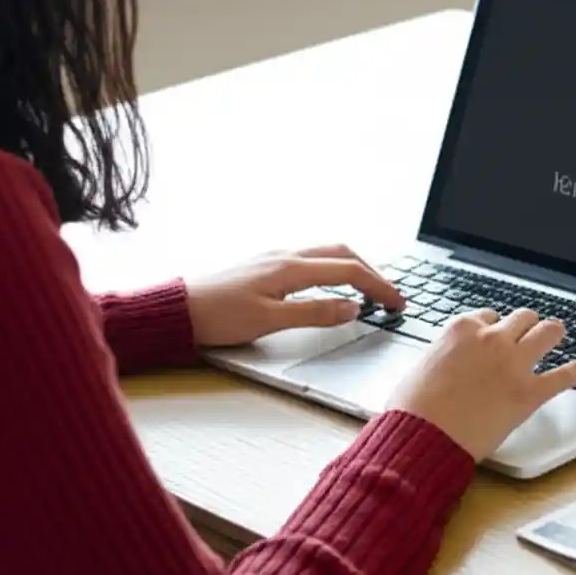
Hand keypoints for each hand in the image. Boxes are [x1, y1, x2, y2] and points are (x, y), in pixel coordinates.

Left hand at [185, 244, 403, 346]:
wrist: (176, 310)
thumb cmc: (217, 317)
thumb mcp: (270, 321)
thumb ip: (315, 313)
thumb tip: (353, 308)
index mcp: (291, 268)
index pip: (349, 272)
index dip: (379, 287)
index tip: (399, 303)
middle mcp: (286, 257)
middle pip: (343, 254)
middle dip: (373, 272)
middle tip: (391, 295)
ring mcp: (275, 258)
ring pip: (327, 253)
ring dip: (354, 266)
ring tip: (369, 288)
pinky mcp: (266, 266)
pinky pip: (311, 259)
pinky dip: (334, 268)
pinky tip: (332, 284)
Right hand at [388, 308, 575, 460]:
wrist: (423, 436)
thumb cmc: (413, 409)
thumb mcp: (419, 369)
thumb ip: (441, 358)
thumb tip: (444, 365)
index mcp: (461, 330)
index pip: (488, 317)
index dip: (494, 328)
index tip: (496, 336)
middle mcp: (491, 339)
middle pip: (522, 318)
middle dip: (527, 325)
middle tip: (530, 333)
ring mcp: (513, 363)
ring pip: (548, 332)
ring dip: (553, 334)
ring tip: (558, 336)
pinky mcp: (529, 392)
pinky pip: (563, 375)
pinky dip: (575, 371)